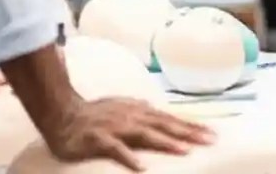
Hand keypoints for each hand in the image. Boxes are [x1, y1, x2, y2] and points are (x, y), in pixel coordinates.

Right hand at [47, 97, 214, 170]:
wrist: (62, 113)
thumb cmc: (94, 114)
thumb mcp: (123, 108)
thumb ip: (142, 112)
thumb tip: (158, 111)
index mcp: (139, 110)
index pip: (171, 119)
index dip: (192, 126)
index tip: (213, 133)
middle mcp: (131, 116)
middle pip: (165, 125)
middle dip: (189, 133)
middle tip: (210, 140)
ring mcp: (115, 126)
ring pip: (145, 134)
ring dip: (166, 142)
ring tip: (185, 151)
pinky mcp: (98, 138)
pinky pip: (116, 149)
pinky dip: (129, 157)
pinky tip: (142, 167)